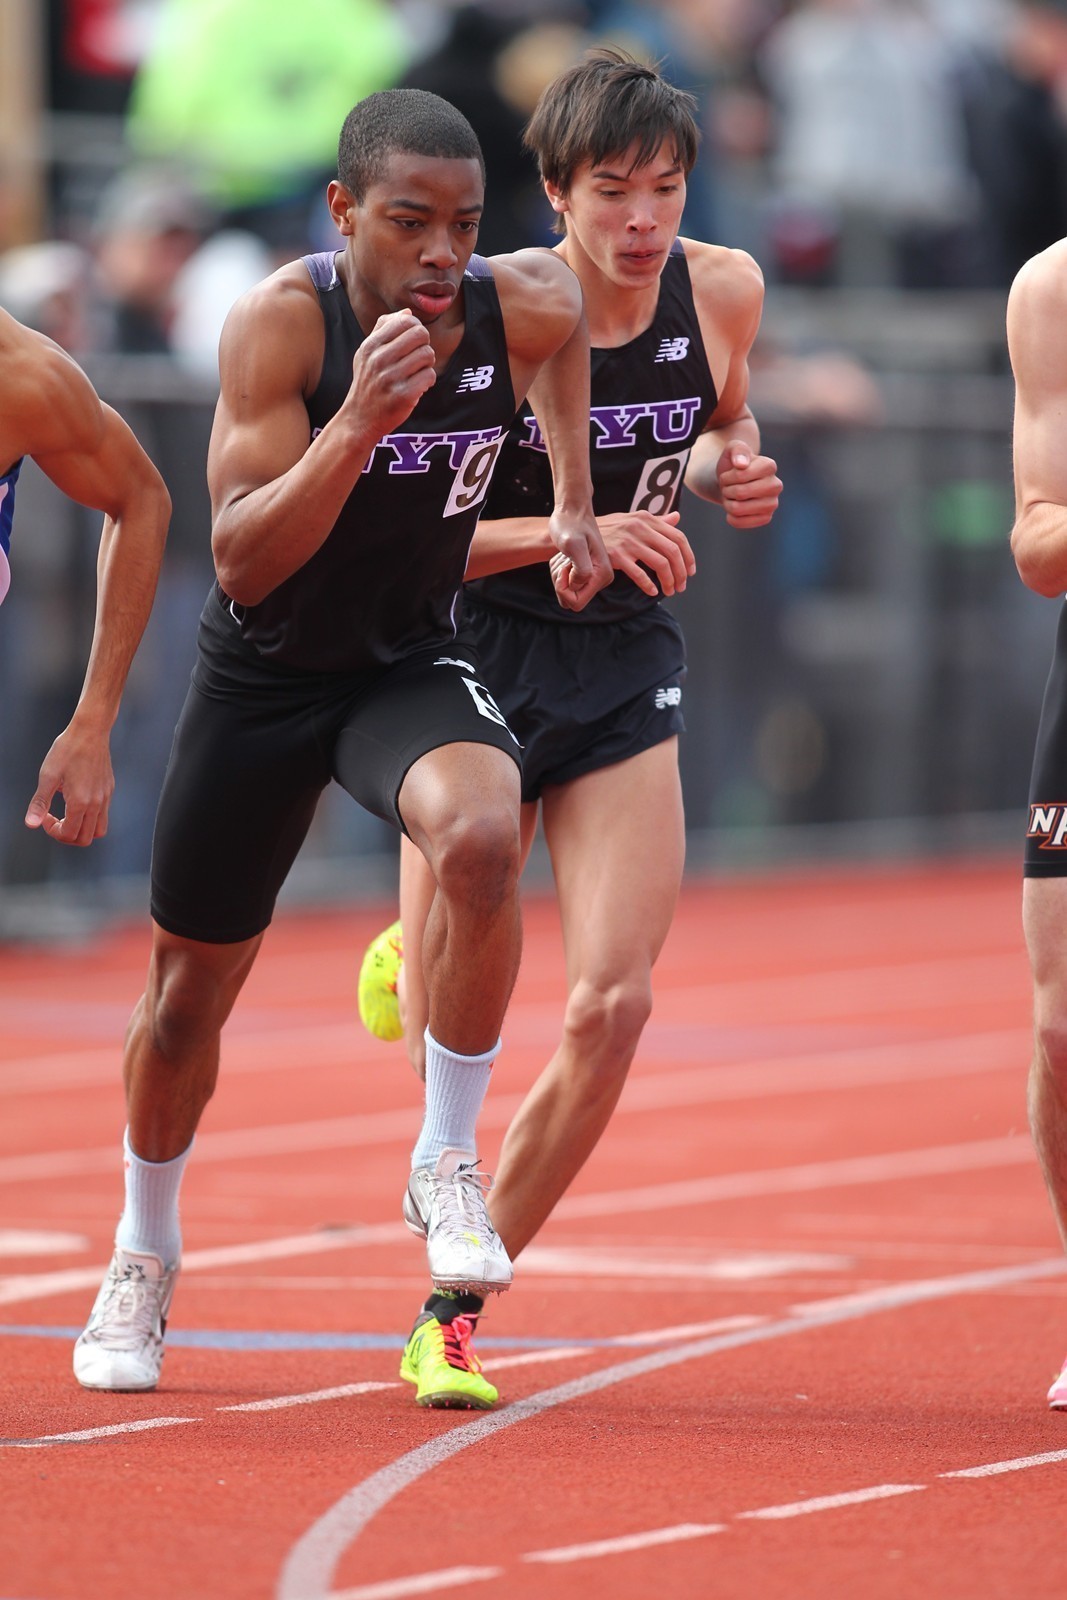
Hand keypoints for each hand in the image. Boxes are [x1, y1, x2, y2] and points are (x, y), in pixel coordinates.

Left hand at [25, 722, 113, 845]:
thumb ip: (40, 803)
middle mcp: (96, 803)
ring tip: (69, 816)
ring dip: (82, 830)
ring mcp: (105, 798)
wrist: (90, 731)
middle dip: (67, 835)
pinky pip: (103, 815)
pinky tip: (77, 801)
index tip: (45, 817)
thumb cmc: (68, 750)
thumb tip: (31, 823)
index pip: (69, 834)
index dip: (53, 832)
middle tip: (56, 821)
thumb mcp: (48, 776)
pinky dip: (89, 818)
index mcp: (80, 802)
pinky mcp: (109, 791)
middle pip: (85, 839)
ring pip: (98, 831)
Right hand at [346, 310, 436, 438]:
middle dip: (425, 344)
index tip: (413, 342)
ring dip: (428, 364)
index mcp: (370, 346)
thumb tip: (407, 313)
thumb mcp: (367, 353)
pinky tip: (418, 386)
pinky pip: (429, 376)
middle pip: (420, 335)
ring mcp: (390, 378)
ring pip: (428, 354)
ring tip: (417, 372)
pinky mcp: (403, 395)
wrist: (360, 418)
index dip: (416, 328)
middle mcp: (379, 360)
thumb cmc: (367, 382)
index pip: (406, 321)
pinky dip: (428, 381)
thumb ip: (384, 329)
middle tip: (419, 357)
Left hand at [547, 506, 611, 611]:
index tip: (565, 568)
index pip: (576, 603)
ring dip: (558, 575)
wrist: (571, 510)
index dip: (563, 589)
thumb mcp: (573, 545)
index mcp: (602, 575)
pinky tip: (564, 555)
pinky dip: (558, 571)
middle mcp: (600, 578)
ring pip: (566, 592)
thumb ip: (581, 569)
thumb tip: (579, 586)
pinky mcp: (584, 572)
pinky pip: (566, 583)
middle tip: (565, 560)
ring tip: (565, 556)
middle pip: (570, 600)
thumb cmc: (570, 524)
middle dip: (561, 583)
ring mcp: (593, 576)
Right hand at [598, 509, 694, 596]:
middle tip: (681, 586)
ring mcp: (629, 542)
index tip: (690, 571)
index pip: (678, 537)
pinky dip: (648, 585)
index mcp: (648, 519)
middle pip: (673, 552)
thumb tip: (677, 518)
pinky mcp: (617, 555)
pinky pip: (639, 574)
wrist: (580, 531)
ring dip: (669, 580)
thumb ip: (657, 521)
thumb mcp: (634, 519)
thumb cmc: (609, 528)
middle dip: (681, 572)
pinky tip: (652, 592)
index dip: (689, 556)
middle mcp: (641, 528)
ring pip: (661, 563)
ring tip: (670, 591)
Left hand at [716, 440, 781, 527]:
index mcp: (769, 465)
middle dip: (726, 490)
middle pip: (740, 493)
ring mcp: (773, 503)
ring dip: (728, 503)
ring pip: (738, 509)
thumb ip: (737, 449)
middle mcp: (776, 485)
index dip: (726, 477)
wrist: (732, 484)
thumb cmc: (733, 466)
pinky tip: (735, 509)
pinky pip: (740, 522)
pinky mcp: (766, 518)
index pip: (740, 476)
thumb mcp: (732, 450)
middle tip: (728, 487)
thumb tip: (742, 464)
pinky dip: (731, 517)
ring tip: (731, 497)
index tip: (728, 475)